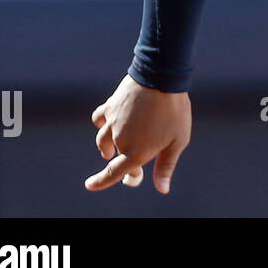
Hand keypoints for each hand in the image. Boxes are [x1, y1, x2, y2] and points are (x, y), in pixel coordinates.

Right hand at [86, 74, 190, 194]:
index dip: (100, 182)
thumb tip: (162, 189)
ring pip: (102, 140)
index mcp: (137, 152)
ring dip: (107, 146)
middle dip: (122, 160)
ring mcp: (112, 123)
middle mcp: (120, 140)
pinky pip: (99, 119)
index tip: (90, 185)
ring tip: (114, 148)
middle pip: (113, 156)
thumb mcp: (177, 141)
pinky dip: (102, 124)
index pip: (113, 173)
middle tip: (135, 163)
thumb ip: (166, 166)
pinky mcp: (110, 107)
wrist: (162, 78)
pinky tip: (108, 123)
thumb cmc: (174, 111)